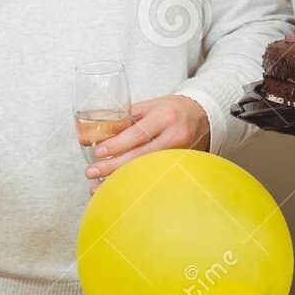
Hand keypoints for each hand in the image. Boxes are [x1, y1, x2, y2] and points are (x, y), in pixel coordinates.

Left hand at [87, 94, 210, 179]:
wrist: (202, 115)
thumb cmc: (172, 109)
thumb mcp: (150, 106)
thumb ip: (127, 118)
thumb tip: (98, 133)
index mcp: (165, 117)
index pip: (138, 133)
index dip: (117, 144)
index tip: (98, 152)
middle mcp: (174, 136)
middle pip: (141, 156)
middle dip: (113, 166)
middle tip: (91, 172)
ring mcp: (180, 153)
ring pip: (146, 170)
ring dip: (121, 179)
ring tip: (98, 187)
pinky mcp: (180, 165)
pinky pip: (154, 175)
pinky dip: (135, 182)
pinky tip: (120, 188)